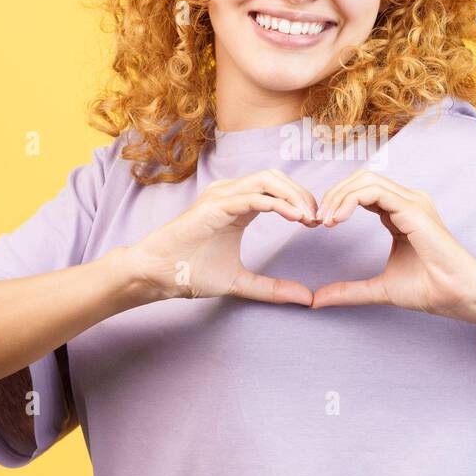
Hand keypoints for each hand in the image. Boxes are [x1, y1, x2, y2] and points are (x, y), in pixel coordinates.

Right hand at [128, 169, 321, 304]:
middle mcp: (230, 194)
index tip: (316, 223)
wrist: (157, 275)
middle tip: (318, 218)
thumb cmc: (190, 272)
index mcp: (237, 205)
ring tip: (309, 217)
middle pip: (276, 177)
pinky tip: (295, 218)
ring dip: (294, 195)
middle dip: (302, 194)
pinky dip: (277, 204)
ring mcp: (221, 197)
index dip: (301, 201)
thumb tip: (306, 298)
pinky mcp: (214, 206)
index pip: (277, 188)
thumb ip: (272, 288)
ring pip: (267, 180)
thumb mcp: (241, 282)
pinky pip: (252, 197)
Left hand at [308, 170, 475, 315]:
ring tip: (326, 220)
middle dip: (334, 194)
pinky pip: (374, 191)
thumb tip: (317, 300)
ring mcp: (411, 201)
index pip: (363, 192)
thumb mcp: (378, 289)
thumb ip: (349, 291)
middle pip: (361, 179)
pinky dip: (350, 200)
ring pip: (365, 179)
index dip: (338, 202)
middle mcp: (407, 201)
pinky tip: (338, 220)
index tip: (320, 225)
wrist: (455, 295)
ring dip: (339, 196)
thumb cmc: (428, 290)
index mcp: (400, 213)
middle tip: (318, 219)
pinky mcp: (412, 208)